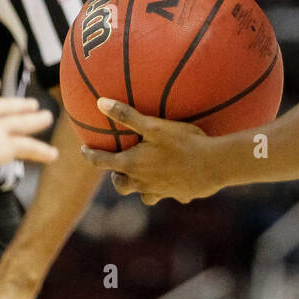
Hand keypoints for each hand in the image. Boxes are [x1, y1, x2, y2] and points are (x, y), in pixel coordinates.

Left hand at [80, 98, 220, 204]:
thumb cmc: (183, 143)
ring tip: (146, 177)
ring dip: (141, 187)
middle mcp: (143, 183)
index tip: (84, 151)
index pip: (102, 162)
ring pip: (144, 196)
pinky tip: (178, 180)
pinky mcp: (180, 195)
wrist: (214, 165)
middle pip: (121, 186)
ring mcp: (161, 192)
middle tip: (118, 168)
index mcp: (133, 165)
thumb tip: (100, 102)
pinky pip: (171, 195)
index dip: (91, 156)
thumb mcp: (154, 125)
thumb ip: (126, 115)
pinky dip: (170, 189)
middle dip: (117, 177)